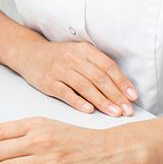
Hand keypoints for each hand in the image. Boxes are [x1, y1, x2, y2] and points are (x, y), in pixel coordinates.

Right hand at [13, 39, 137, 116]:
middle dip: (115, 95)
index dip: (122, 82)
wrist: (29, 53)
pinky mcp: (48, 82)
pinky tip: (89, 110)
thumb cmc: (59, 57)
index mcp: (84, 50)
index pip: (108, 66)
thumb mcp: (79, 53)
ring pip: (85, 86)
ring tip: (114, 113)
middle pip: (99, 78)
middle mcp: (73, 58)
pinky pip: (65, 93)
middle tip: (127, 110)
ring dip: (101, 101)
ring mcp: (60, 70)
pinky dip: (78, 102)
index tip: (133, 97)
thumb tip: (121, 87)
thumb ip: (97, 66)